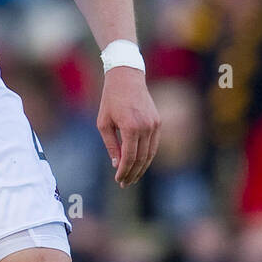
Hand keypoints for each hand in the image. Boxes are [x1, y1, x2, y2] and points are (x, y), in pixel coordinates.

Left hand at [97, 67, 159, 186]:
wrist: (127, 78)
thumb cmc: (111, 100)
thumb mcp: (104, 123)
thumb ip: (111, 145)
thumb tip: (117, 164)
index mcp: (131, 127)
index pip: (129, 157)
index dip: (124, 171)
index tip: (118, 180)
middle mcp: (146, 127)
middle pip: (141, 158)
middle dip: (133, 173)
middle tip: (125, 183)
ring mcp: (155, 125)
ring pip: (150, 154)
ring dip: (141, 168)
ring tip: (132, 177)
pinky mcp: (158, 122)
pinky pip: (154, 144)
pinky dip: (147, 156)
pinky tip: (139, 164)